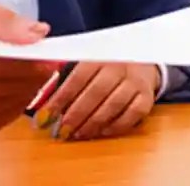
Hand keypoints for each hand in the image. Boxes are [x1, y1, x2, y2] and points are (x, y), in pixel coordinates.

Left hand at [39, 62, 159, 139]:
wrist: (143, 57)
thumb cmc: (106, 65)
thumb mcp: (87, 63)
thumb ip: (66, 79)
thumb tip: (43, 103)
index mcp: (99, 55)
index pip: (76, 78)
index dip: (60, 98)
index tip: (45, 115)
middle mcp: (118, 66)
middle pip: (94, 93)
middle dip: (75, 115)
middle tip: (60, 131)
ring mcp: (134, 81)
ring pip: (112, 105)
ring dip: (92, 123)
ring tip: (77, 134)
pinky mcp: (147, 96)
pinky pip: (132, 114)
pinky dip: (116, 125)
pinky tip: (102, 132)